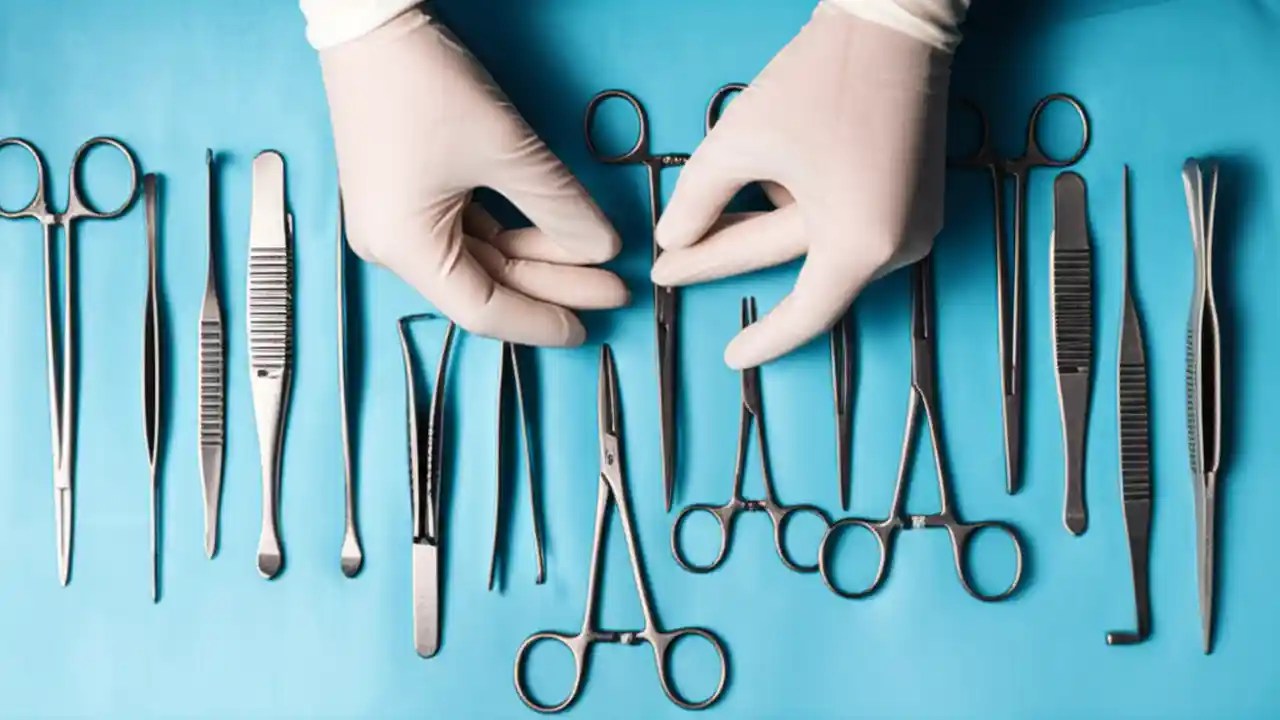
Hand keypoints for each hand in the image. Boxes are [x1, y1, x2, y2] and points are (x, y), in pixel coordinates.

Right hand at [319, 9, 626, 345]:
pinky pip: (471, 228)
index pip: (484, 310)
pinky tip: (560, 236)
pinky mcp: (412, 194)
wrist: (372, 21)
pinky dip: (517, 232)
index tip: (589, 326)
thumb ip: (560, 208)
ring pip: (485, 257)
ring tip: (598, 261)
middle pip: (488, 285)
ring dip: (541, 259)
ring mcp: (401, 219)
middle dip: (555, 286)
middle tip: (614, 289)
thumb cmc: (422, 84)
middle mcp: (395, 244)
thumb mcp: (507, 152)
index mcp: (404, 247)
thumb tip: (602, 248)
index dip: (542, 321)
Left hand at [651, 2, 953, 367]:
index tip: (729, 356)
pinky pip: (850, 222)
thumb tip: (671, 240)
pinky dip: (802, 213)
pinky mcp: (915, 198)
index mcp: (860, 245)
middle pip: (798, 265)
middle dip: (727, 259)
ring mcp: (913, 222)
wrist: (895, 22)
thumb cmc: (824, 79)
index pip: (803, 316)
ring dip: (762, 230)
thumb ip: (698, 200)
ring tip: (703, 216)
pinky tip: (762, 191)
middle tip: (671, 266)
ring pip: (821, 242)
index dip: (762, 340)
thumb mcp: (741, 143)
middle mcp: (897, 245)